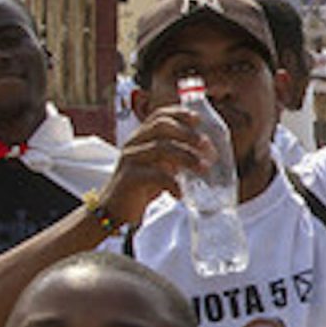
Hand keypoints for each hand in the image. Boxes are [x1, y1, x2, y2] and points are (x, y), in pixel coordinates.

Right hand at [100, 108, 209, 224]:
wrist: (117, 212)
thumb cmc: (143, 187)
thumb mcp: (162, 166)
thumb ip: (177, 156)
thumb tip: (208, 151)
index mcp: (142, 137)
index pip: (159, 116)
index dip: (179, 114)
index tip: (198, 120)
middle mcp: (134, 143)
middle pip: (162, 126)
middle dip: (188, 134)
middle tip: (207, 147)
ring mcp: (130, 159)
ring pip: (160, 147)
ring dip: (187, 157)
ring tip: (203, 169)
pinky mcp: (129, 178)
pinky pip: (155, 175)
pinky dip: (173, 183)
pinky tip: (180, 194)